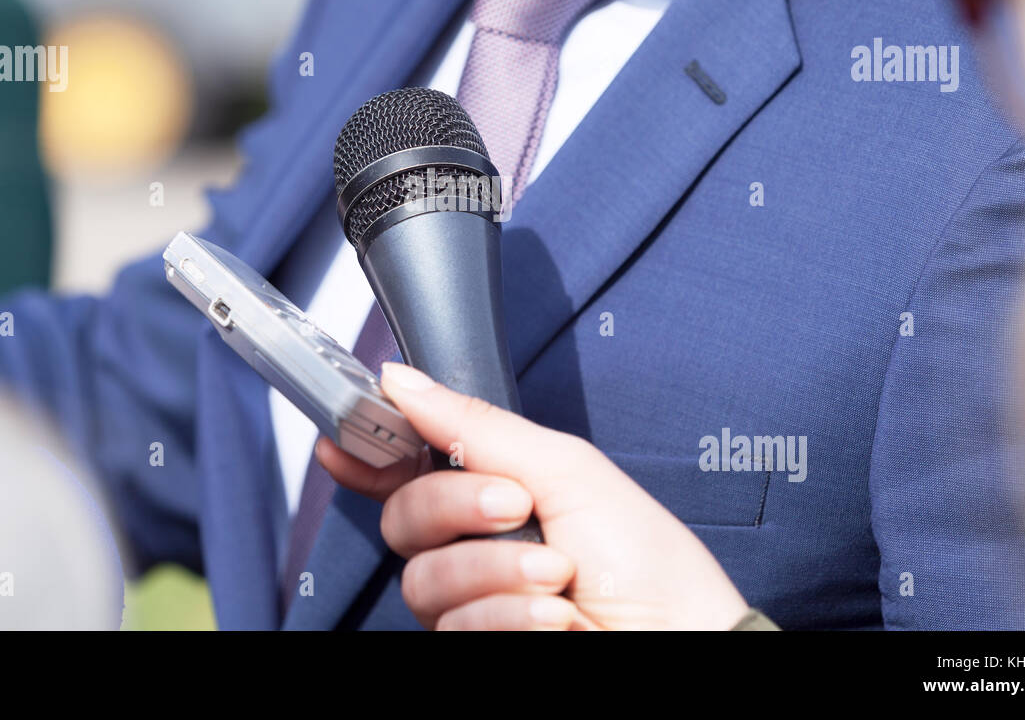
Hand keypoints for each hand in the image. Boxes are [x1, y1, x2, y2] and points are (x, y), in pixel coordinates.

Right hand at [316, 362, 749, 630]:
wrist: (682, 639)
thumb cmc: (646, 560)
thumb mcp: (566, 469)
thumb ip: (476, 424)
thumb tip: (402, 381)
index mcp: (491, 491)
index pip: (407, 471)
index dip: (368, 454)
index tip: (342, 439)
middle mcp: (473, 548)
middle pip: (403, 518)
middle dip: (456, 507)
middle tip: (515, 505)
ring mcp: (474, 604)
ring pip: (424, 580)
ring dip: (496, 571)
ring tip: (557, 576)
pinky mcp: (476, 644)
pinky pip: (452, 627)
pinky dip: (509, 617)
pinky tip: (555, 618)